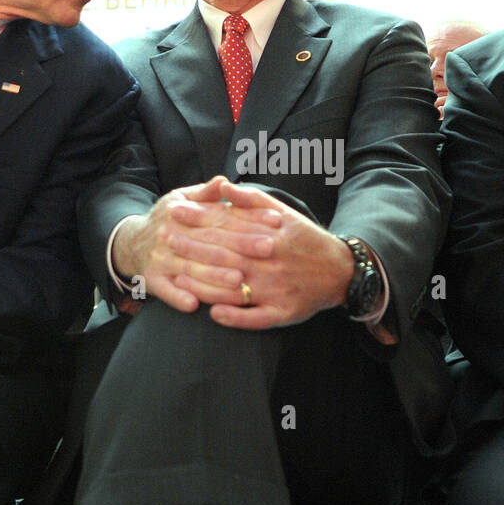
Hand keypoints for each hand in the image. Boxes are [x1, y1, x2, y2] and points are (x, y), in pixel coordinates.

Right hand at [111, 175, 279, 313]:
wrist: (130, 243)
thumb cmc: (167, 220)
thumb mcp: (181, 200)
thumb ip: (205, 194)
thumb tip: (224, 181)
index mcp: (183, 213)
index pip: (221, 216)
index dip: (250, 218)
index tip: (276, 221)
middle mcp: (171, 234)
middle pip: (211, 242)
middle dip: (241, 246)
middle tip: (270, 250)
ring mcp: (160, 259)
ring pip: (191, 269)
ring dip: (214, 278)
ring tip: (239, 282)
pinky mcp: (151, 280)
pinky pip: (166, 291)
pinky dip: (178, 298)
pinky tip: (195, 305)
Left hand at [172, 180, 354, 330]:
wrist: (340, 270)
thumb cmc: (306, 239)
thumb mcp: (283, 212)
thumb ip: (251, 200)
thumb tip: (222, 185)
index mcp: (269, 236)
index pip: (226, 225)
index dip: (197, 217)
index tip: (173, 210)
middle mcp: (270, 262)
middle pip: (223, 254)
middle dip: (191, 245)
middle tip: (163, 237)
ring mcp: (275, 289)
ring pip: (233, 287)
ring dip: (203, 283)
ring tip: (175, 275)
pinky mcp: (282, 312)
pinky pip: (254, 318)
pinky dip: (233, 316)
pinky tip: (213, 313)